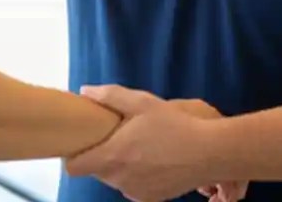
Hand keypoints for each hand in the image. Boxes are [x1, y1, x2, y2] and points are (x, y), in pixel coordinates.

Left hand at [66, 86, 246, 201]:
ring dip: (120, 165)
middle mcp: (119, 180)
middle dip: (102, 155)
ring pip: (115, 179)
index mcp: (112, 157)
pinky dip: (136, 175)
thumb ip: (110, 96)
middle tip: (118, 136)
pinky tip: (153, 160)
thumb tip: (84, 91)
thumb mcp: (142, 102)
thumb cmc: (174, 125)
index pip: (74, 168)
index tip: (81, 142)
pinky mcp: (150, 199)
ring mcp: (135, 192)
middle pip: (96, 171)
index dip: (73, 155)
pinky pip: (133, 186)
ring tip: (140, 146)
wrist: (209, 152)